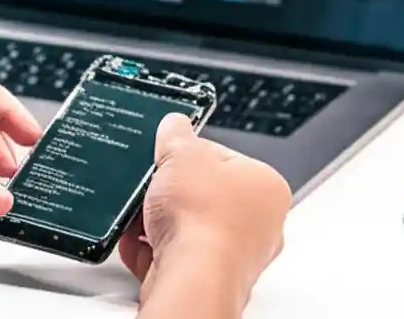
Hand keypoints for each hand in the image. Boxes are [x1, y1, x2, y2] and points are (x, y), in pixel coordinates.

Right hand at [119, 114, 291, 308]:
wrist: (192, 277)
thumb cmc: (204, 220)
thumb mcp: (182, 153)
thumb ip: (177, 133)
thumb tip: (175, 124)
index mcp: (267, 186)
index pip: (223, 157)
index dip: (189, 153)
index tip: (169, 153)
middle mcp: (259, 224)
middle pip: (203, 194)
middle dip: (172, 191)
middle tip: (153, 184)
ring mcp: (234, 255)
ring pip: (186, 227)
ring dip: (158, 220)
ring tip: (141, 212)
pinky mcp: (207, 279)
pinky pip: (173, 255)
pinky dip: (151, 247)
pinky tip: (137, 240)